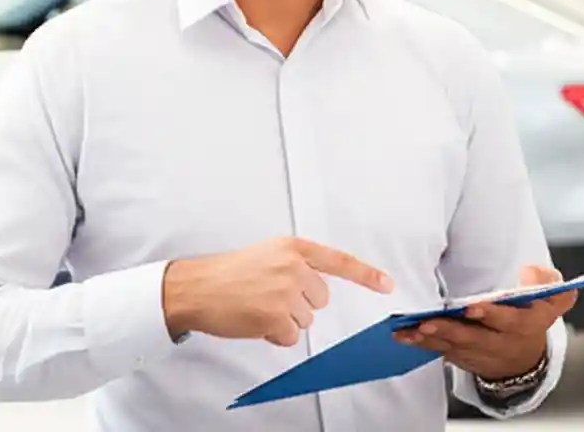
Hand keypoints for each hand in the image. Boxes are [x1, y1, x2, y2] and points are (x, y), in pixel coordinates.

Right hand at [163, 237, 393, 346]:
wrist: (197, 287)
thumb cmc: (227, 273)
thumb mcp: (266, 255)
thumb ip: (293, 265)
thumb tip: (315, 288)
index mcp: (293, 248)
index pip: (338, 261)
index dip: (365, 274)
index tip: (387, 284)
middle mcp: (293, 267)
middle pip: (320, 299)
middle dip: (298, 303)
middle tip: (267, 296)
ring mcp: (285, 291)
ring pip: (305, 320)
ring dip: (284, 320)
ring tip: (257, 306)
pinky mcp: (275, 315)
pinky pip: (290, 336)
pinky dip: (273, 334)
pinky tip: (254, 320)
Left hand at [393, 265, 576, 379]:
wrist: (524, 359)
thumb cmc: (533, 318)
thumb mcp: (553, 300)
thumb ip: (549, 283)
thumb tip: (529, 272)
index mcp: (524, 325)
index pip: (508, 321)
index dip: (491, 315)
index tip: (472, 307)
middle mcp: (499, 342)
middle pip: (473, 338)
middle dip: (450, 330)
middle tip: (428, 323)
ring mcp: (479, 353)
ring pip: (452, 346)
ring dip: (429, 339)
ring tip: (408, 330)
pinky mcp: (461, 357)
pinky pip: (440, 351)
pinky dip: (422, 344)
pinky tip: (404, 335)